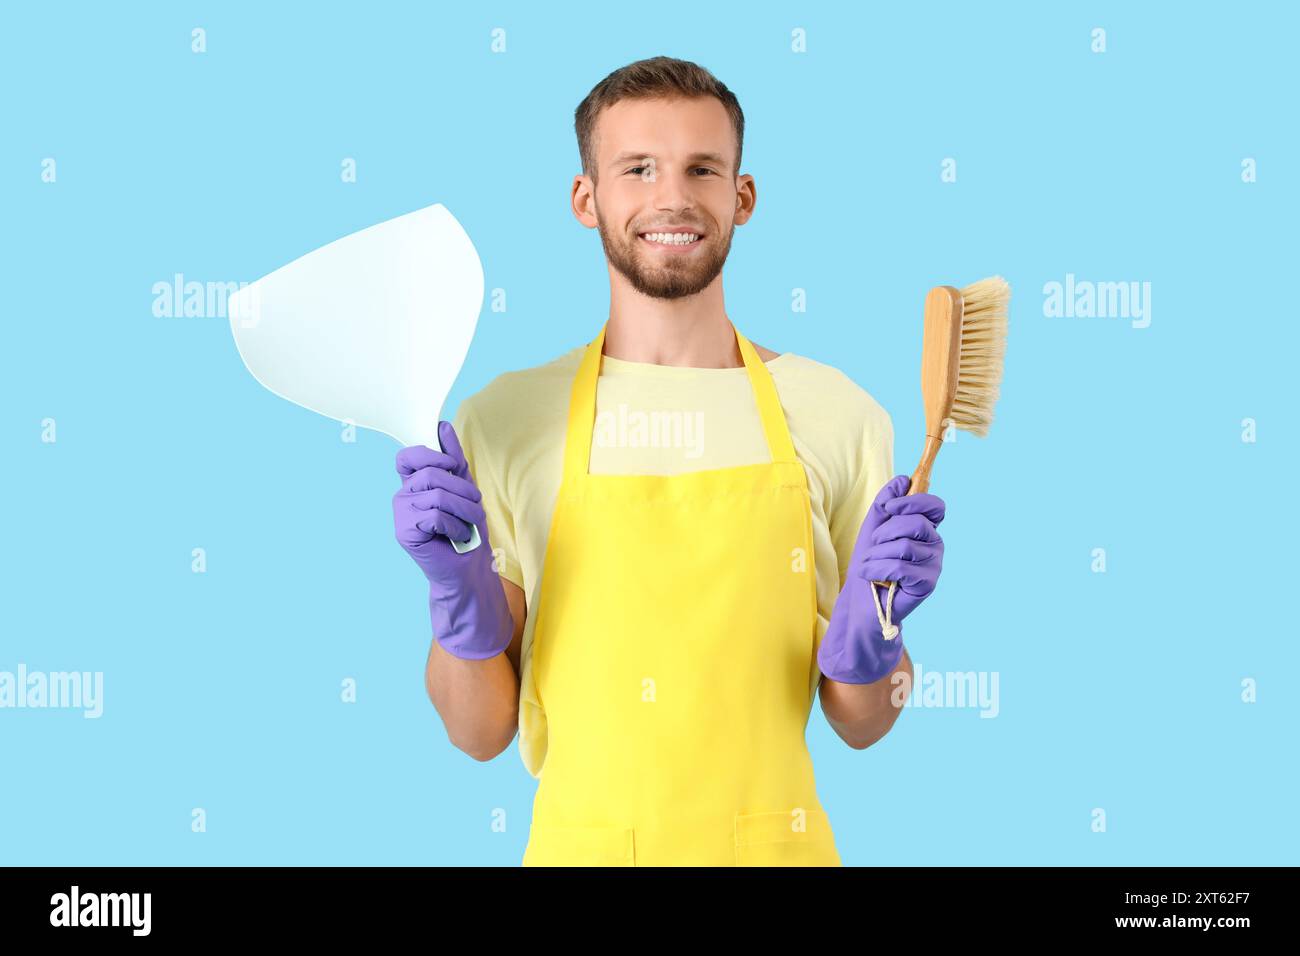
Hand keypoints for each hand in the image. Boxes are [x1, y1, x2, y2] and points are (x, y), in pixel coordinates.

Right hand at [393, 420, 511, 659]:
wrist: (469, 568)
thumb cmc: (467, 528)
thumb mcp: (465, 487)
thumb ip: (453, 458)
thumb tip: (442, 426)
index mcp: (413, 483)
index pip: (409, 455)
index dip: (432, 455)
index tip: (453, 468)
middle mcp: (402, 495)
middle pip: (432, 473)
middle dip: (463, 490)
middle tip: (474, 509)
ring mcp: (400, 514)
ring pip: (437, 495)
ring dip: (464, 511)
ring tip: (468, 525)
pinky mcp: (404, 532)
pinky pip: (435, 515)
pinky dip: (455, 527)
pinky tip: (455, 538)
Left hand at [817, 475, 945, 683]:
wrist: (861, 601)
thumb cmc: (870, 563)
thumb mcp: (874, 526)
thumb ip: (888, 501)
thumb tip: (903, 479)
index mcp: (926, 530)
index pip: (935, 506)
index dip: (912, 501)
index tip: (889, 508)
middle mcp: (935, 546)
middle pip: (917, 523)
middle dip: (886, 532)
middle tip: (875, 547)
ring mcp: (934, 567)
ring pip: (905, 546)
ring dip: (877, 554)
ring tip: (872, 565)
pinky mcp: (927, 585)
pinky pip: (900, 566)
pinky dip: (877, 569)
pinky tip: (871, 576)